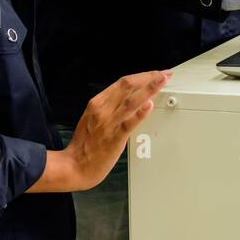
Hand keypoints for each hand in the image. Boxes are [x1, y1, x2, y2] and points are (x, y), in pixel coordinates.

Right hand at [29, 70, 169, 192]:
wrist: (75, 165)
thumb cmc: (85, 143)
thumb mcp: (92, 117)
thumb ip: (108, 106)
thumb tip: (128, 98)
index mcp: (97, 102)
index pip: (122, 83)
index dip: (141, 76)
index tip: (155, 74)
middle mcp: (102, 109)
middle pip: (128, 86)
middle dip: (149, 78)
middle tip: (164, 74)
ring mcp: (108, 123)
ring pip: (131, 101)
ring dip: (149, 89)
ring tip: (162, 82)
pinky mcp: (114, 138)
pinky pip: (129, 123)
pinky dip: (140, 113)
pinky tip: (149, 106)